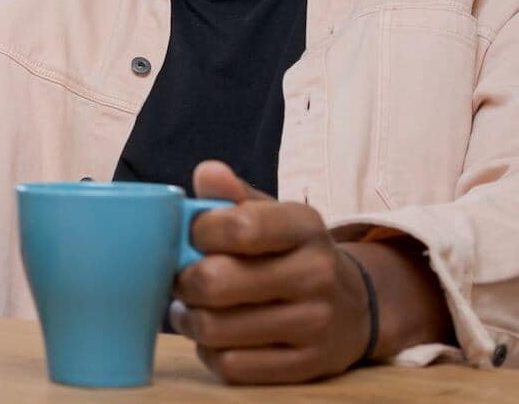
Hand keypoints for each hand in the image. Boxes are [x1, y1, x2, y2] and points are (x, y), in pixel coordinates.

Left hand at [170, 161, 371, 383]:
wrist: (355, 308)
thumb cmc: (291, 253)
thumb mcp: (272, 215)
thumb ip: (233, 194)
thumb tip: (207, 172)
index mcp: (306, 226)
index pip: (237, 226)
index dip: (197, 233)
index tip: (192, 238)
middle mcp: (317, 274)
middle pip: (215, 281)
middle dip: (184, 280)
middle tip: (183, 279)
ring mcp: (316, 324)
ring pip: (216, 328)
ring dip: (189, 319)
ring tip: (190, 309)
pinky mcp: (307, 366)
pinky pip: (232, 366)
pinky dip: (210, 352)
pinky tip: (215, 337)